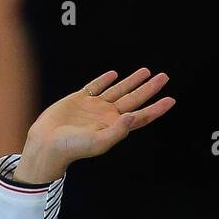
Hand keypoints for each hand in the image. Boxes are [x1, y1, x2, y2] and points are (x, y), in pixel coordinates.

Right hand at [15, 68, 175, 181]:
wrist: (47, 144)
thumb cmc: (72, 147)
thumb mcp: (98, 142)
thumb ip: (118, 131)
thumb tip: (133, 116)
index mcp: (115, 127)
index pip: (141, 116)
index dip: (157, 108)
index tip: (171, 99)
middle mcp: (107, 116)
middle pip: (134, 99)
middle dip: (150, 88)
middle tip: (164, 77)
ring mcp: (94, 107)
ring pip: (118, 90)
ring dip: (132, 81)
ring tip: (146, 71)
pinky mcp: (79, 99)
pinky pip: (96, 87)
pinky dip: (105, 80)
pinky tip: (114, 75)